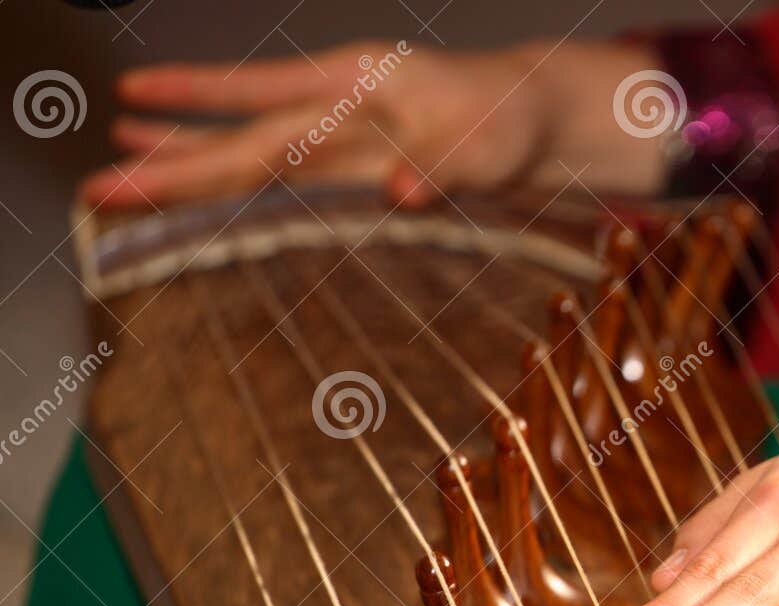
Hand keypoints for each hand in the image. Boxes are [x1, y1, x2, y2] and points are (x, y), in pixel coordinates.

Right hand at [81, 39, 666, 207]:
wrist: (531, 117)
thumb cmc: (510, 124)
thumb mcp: (486, 148)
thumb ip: (440, 169)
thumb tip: (399, 195)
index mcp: (358, 88)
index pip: (268, 110)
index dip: (201, 112)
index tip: (134, 106)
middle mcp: (335, 107)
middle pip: (242, 142)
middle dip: (171, 167)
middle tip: (100, 189)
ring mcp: (338, 134)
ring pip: (249, 153)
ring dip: (185, 161)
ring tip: (119, 168)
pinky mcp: (347, 161)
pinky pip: (276, 170)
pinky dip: (228, 171)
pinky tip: (183, 171)